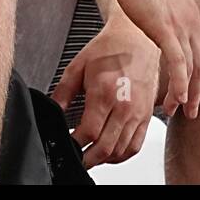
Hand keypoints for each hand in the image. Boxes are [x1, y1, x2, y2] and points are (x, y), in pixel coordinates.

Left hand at [52, 17, 160, 166]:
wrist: (136, 40)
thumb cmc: (108, 50)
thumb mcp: (77, 66)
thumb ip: (63, 91)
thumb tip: (52, 109)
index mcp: (104, 93)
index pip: (89, 132)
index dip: (75, 143)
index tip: (66, 143)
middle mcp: (124, 107)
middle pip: (105, 147)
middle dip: (87, 158)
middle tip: (76, 158)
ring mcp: (138, 114)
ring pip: (121, 150)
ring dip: (104, 159)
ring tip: (89, 157)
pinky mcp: (147, 116)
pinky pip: (136, 145)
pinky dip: (122, 155)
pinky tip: (109, 153)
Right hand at [105, 0, 199, 118]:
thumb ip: (158, 6)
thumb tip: (150, 13)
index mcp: (190, 11)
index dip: (198, 72)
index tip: (192, 88)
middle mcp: (192, 20)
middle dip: (198, 89)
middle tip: (193, 109)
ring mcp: (181, 24)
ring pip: (192, 68)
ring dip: (188, 92)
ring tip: (181, 110)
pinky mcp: (166, 28)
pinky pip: (179, 63)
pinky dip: (180, 83)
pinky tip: (177, 98)